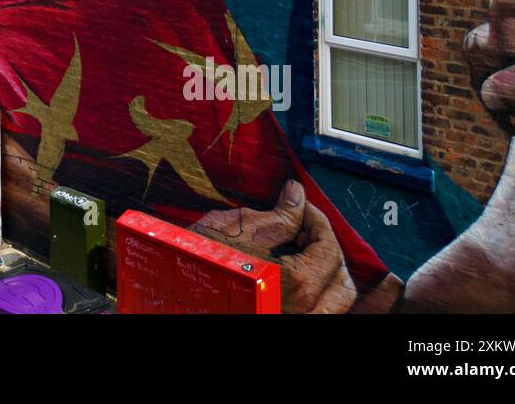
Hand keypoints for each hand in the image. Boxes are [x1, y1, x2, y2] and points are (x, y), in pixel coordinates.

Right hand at [194, 179, 356, 312]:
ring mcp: (293, 318)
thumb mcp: (239, 228)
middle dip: (327, 248)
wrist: (174, 288)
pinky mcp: (278, 318)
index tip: (301, 206)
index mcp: (298, 283)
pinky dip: (314, 292)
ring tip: (302, 252)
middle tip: (304, 228)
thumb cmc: (203, 258)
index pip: (329, 247)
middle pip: (340, 280)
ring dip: (326, 274)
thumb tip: (297, 194)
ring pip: (333, 303)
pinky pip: (314, 310)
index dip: (317, 220)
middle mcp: (303, 309)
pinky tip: (294, 274)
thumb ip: (279, 215)